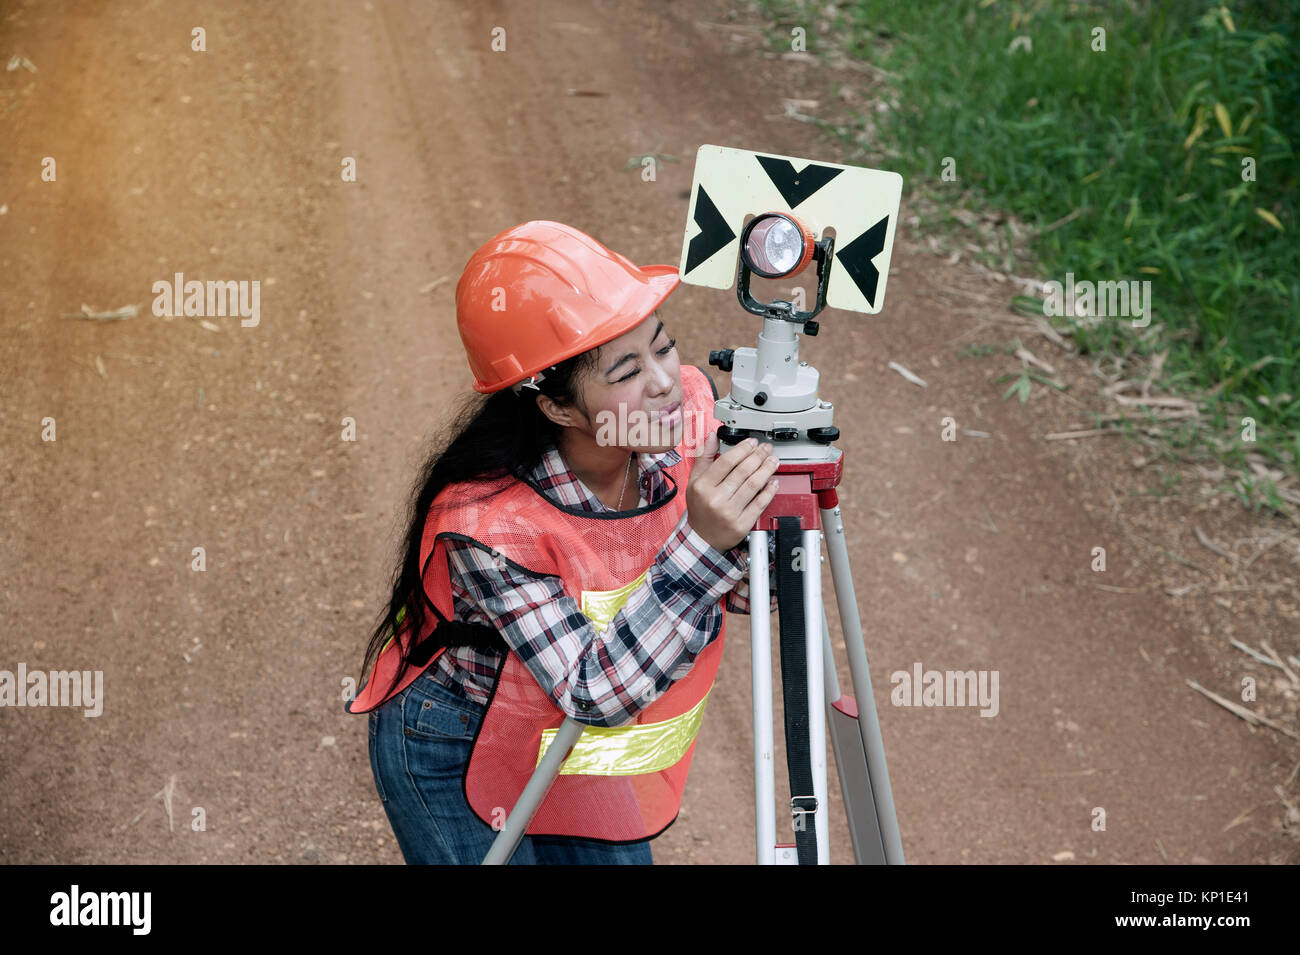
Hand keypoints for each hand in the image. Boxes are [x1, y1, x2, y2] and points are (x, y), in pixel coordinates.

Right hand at [685, 431, 780, 552]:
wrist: (701, 538)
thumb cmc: (700, 508)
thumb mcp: (694, 481)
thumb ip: (704, 457)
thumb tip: (712, 436)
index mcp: (702, 486)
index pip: (726, 461)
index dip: (742, 449)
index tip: (752, 443)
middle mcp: (715, 499)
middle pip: (742, 471)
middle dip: (758, 456)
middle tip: (766, 449)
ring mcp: (729, 512)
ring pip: (753, 485)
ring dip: (766, 470)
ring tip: (773, 461)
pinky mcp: (742, 524)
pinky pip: (759, 503)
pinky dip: (769, 491)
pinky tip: (773, 482)